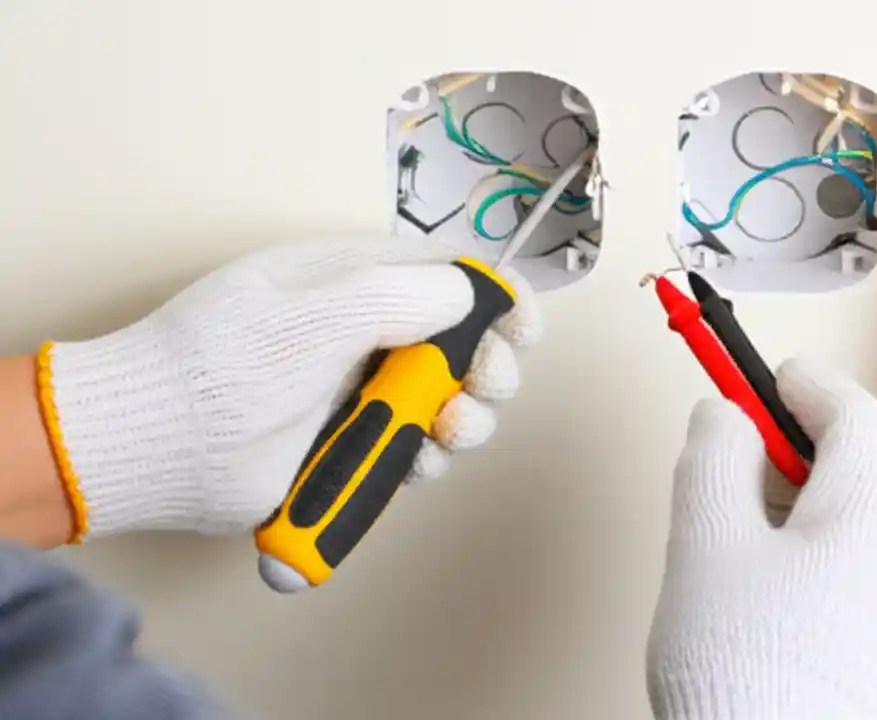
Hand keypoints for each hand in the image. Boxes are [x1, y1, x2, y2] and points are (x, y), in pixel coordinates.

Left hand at [38, 237, 539, 539]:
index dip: (496, 296)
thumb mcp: (324, 305)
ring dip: (464, 421)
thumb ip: (408, 293)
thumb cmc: (228, 360)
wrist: (165, 443)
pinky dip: (426, 459)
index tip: (522, 325)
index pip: (447, 274)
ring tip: (444, 431)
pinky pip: (415, 451)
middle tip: (481, 385)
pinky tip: (413, 461)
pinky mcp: (350, 448)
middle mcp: (366, 333)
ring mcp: (359, 393)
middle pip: (463, 344)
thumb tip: (470, 294)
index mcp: (356, 280)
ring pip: (448, 404)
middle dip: (489, 366)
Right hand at [646, 357, 876, 719]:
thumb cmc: (748, 680)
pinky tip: (790, 597)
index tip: (767, 374)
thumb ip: (714, 458)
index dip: (806, 383)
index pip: (856, 412)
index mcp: (875, 516)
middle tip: (755, 456)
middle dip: (817, 446)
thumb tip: (725, 417)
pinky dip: (845, 560)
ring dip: (831, 504)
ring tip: (761, 534)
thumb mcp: (706, 544)